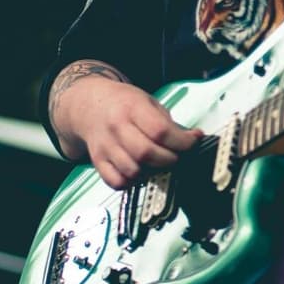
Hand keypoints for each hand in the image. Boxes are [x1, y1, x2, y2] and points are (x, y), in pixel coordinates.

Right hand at [49, 61, 201, 187]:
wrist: (90, 105)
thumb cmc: (124, 103)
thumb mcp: (148, 101)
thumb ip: (167, 122)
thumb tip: (192, 139)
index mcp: (132, 107)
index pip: (160, 131)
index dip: (182, 141)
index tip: (193, 142)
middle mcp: (116, 127)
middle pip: (146, 153)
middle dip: (170, 160)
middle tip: (178, 156)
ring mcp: (105, 146)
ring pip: (132, 171)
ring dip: (152, 172)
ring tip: (158, 163)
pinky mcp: (98, 161)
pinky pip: (116, 182)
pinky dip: (132, 182)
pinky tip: (140, 171)